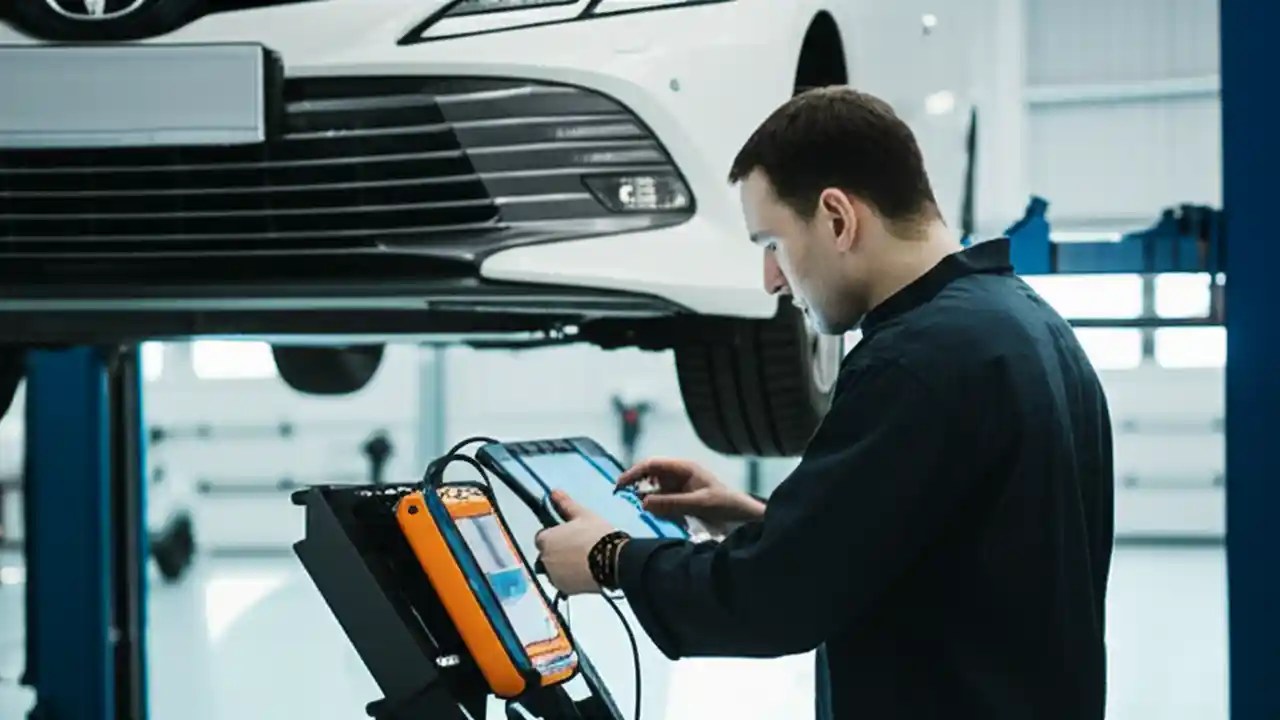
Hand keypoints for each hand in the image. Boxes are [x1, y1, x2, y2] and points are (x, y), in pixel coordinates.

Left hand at [534, 490, 617, 595]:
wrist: (611, 561)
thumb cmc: (596, 535)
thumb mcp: (583, 515)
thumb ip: (565, 504)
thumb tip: (553, 492)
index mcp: (546, 539)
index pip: (542, 538)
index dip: (555, 537)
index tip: (568, 537)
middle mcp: (545, 558)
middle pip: (547, 555)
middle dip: (558, 553)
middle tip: (578, 549)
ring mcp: (553, 576)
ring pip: (554, 570)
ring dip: (563, 567)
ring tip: (584, 562)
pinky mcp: (565, 590)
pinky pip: (563, 583)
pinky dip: (570, 580)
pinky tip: (586, 573)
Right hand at [616, 457, 765, 535]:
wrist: (744, 517)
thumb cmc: (726, 504)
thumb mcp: (699, 503)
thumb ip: (672, 503)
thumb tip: (643, 502)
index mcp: (684, 467)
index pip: (652, 464)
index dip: (634, 472)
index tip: (620, 485)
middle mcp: (679, 474)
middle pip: (649, 474)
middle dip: (635, 483)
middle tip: (620, 497)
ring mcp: (679, 487)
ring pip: (653, 488)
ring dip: (644, 496)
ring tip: (635, 507)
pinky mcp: (680, 500)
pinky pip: (661, 501)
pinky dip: (654, 506)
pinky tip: (653, 514)